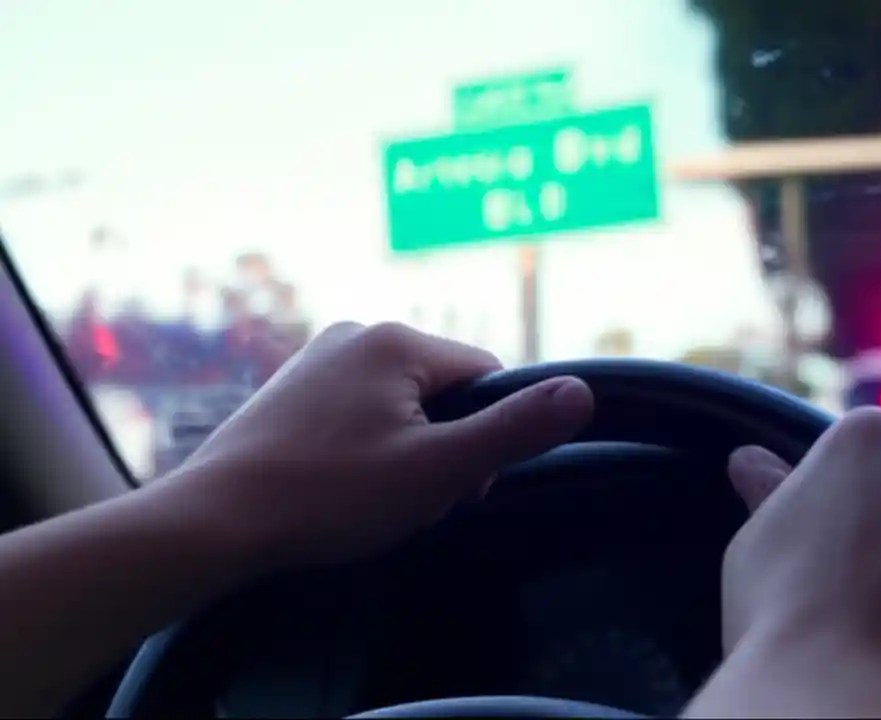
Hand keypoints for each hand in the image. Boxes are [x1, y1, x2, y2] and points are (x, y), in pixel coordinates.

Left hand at [159, 322, 592, 570]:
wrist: (215, 521)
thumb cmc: (331, 495)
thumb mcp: (438, 469)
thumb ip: (514, 429)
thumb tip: (582, 391)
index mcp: (396, 340)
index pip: (486, 376)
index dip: (486, 436)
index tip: (456, 485)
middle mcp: (356, 333)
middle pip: (443, 391)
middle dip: (443, 447)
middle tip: (411, 500)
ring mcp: (317, 360)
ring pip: (401, 406)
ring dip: (406, 452)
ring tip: (371, 499)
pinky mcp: (290, 390)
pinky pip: (359, 413)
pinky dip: (365, 450)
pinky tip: (340, 488)